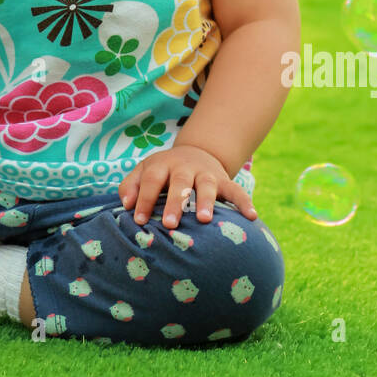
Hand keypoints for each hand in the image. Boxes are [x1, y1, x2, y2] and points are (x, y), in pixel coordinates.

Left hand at [118, 144, 258, 228]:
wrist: (196, 153)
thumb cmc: (164, 172)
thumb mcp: (145, 171)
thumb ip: (131, 186)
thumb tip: (125, 205)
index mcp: (162, 165)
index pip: (151, 180)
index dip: (144, 199)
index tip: (139, 221)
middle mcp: (184, 167)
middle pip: (179, 182)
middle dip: (174, 202)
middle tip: (169, 223)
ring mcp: (206, 173)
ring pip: (206, 184)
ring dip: (205, 201)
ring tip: (204, 220)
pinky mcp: (224, 180)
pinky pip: (236, 190)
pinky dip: (244, 202)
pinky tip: (252, 217)